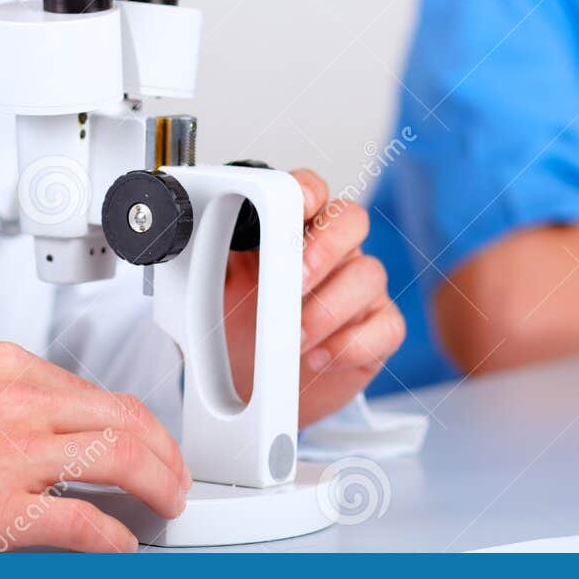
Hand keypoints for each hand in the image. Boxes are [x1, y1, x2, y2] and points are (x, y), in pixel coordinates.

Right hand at [0, 341, 187, 551]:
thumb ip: (6, 406)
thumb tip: (51, 435)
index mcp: (8, 368)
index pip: (94, 391)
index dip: (130, 422)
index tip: (141, 441)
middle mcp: (19, 402)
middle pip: (123, 416)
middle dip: (162, 449)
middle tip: (174, 475)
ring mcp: (14, 455)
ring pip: (120, 455)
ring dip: (158, 482)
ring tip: (168, 503)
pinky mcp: (1, 510)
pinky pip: (84, 521)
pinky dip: (116, 536)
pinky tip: (123, 546)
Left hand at [222, 169, 404, 427]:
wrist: (250, 387)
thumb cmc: (237, 329)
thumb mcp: (215, 290)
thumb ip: (212, 257)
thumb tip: (191, 233)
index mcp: (294, 231)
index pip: (311, 193)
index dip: (308, 192)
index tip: (297, 205)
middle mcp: (333, 253)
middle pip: (352, 219)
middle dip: (326, 245)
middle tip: (296, 279)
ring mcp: (359, 291)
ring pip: (369, 274)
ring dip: (328, 307)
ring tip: (294, 337)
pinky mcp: (377, 332)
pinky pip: (387, 326)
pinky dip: (350, 344)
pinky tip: (316, 358)